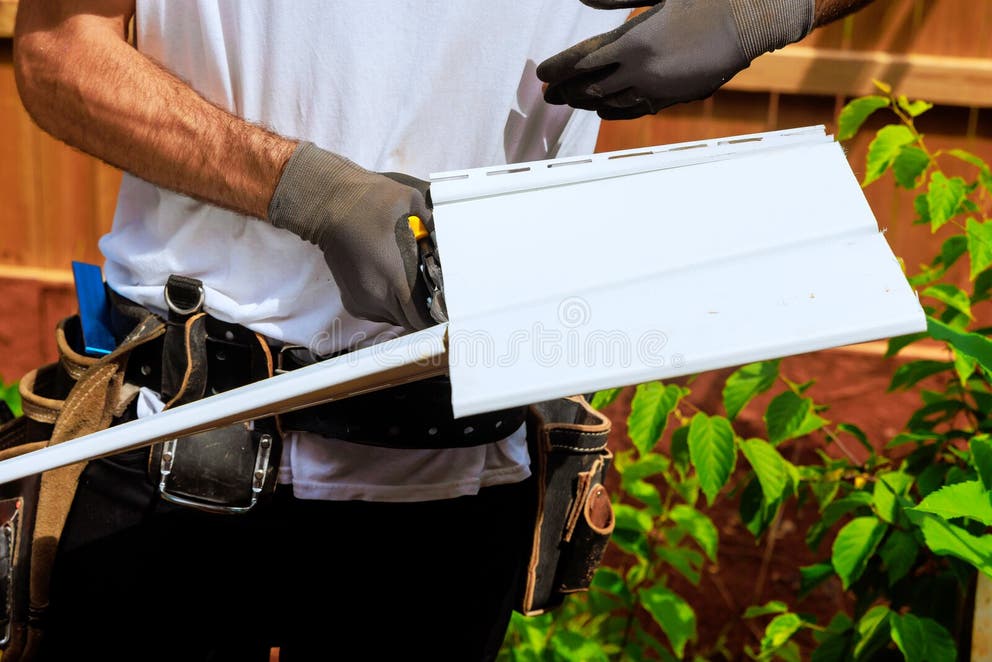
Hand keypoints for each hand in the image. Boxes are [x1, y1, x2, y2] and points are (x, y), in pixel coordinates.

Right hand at [267, 142, 432, 329]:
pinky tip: (394, 286)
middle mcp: (377, 295)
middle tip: (435, 296)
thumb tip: (452, 238)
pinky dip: (390, 306)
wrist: (329, 203)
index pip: (422, 319)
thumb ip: (436, 224)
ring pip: (394, 320)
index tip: (447, 308)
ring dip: (406, 309)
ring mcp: (362, 300)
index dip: (438, 317)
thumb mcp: (413, 203)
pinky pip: (379, 314)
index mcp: (395, 276)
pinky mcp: (351, 299)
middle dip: (424, 314)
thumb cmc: (370, 201)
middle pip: (410, 323)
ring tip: (414, 288)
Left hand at [537, 0, 813, 119]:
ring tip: (572, 101)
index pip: (584, 61)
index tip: (542, 73)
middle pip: (593, 86)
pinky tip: (606, 110)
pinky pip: (639, 109)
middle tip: (547, 94)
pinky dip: (618, 110)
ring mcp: (661, 87)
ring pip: (614, 101)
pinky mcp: (678, 95)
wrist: (754, 14)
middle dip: (567, 90)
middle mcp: (644, 70)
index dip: (560, 68)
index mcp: (635, 41)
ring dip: (589, 101)